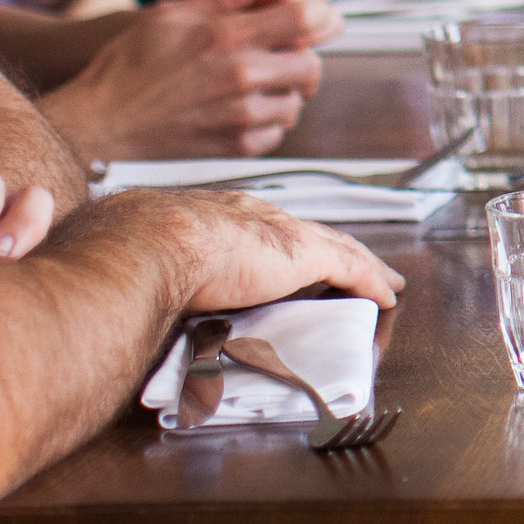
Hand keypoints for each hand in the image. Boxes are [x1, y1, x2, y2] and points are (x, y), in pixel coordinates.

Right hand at [38, 0, 337, 161]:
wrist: (101, 125)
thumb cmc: (131, 63)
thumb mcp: (172, 15)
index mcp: (230, 36)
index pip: (308, 17)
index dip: (320, 14)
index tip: (314, 17)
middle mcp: (243, 76)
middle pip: (312, 65)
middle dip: (303, 58)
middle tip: (286, 55)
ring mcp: (241, 116)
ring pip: (295, 103)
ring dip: (285, 93)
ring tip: (259, 84)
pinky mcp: (235, 148)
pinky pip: (276, 134)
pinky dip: (267, 123)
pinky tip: (243, 111)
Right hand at [171, 194, 404, 313]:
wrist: (150, 244)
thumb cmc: (136, 257)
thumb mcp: (155, 265)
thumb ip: (167, 278)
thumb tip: (155, 306)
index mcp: (220, 218)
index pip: (266, 232)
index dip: (287, 245)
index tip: (300, 259)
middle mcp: (256, 217)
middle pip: (310, 235)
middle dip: (336, 250)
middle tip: (360, 266)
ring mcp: (281, 234)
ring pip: (338, 248)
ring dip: (364, 266)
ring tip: (385, 281)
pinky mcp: (302, 254)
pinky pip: (349, 268)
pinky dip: (370, 281)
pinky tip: (387, 295)